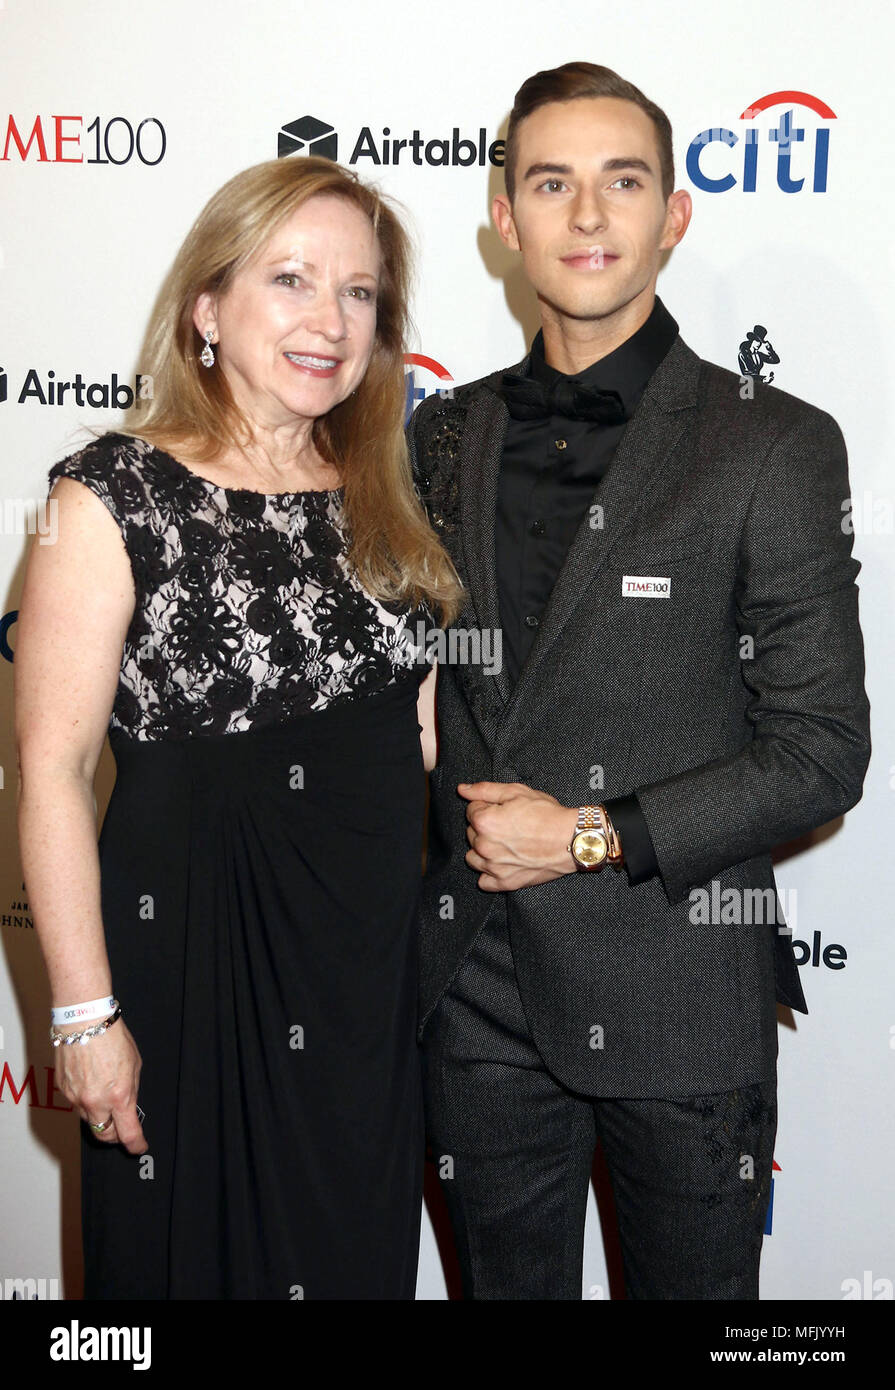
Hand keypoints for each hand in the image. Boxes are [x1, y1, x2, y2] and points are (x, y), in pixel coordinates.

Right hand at [54, 1017, 147, 1153]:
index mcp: (119, 1096)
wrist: (84, 1022)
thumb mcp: (134, 1064)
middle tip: (121, 1128)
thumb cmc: (111, 1037)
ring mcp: (77, 1098)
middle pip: (104, 1135)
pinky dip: (85, 1102)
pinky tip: (91, 1085)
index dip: (136, 1144)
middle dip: (114, 1136)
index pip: (128, 1133)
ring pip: (89, 1120)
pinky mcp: (64, 1090)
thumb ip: (131, 1090)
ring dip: (99, 1117)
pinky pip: (76, 1105)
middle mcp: (96, 1102)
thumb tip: (128, 1105)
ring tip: (105, 1098)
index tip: (139, 1146)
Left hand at [459, 781, 578, 891]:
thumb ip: (485, 790)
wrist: (571, 839)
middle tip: (508, 824)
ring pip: (473, 857)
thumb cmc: (547, 815)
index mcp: (484, 822)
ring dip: (483, 850)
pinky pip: (483, 881)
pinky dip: (489, 873)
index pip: (471, 811)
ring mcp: (494, 867)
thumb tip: (462, 790)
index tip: (503, 810)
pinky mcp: (505, 882)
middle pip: (471, 833)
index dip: (487, 807)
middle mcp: (485, 846)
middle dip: (484, 827)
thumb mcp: (517, 792)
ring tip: (504, 843)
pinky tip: (502, 862)